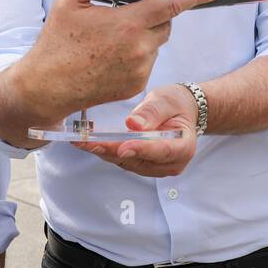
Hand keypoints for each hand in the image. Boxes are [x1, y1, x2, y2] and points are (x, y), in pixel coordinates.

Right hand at [16, 0, 221, 118]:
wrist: (46, 88)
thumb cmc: (56, 43)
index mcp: (127, 24)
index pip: (171, 4)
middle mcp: (140, 48)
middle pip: (165, 22)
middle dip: (154, 13)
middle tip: (125, 13)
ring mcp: (141, 70)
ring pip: (156, 43)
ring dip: (143, 35)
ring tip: (110, 39)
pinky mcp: (137, 85)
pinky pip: (147, 62)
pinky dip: (136, 55)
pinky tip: (110, 56)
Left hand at [74, 82, 200, 176]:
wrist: (179, 111)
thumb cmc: (175, 104)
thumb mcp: (166, 100)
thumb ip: (152, 112)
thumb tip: (133, 124)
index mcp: (183, 146)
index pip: (163, 151)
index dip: (142, 149)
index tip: (123, 146)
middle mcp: (171, 163)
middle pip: (140, 160)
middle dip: (113, 151)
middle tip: (90, 143)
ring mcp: (156, 167)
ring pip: (127, 163)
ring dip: (105, 152)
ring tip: (83, 142)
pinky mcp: (142, 165)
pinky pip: (122, 161)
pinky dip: (107, 152)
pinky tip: (90, 143)